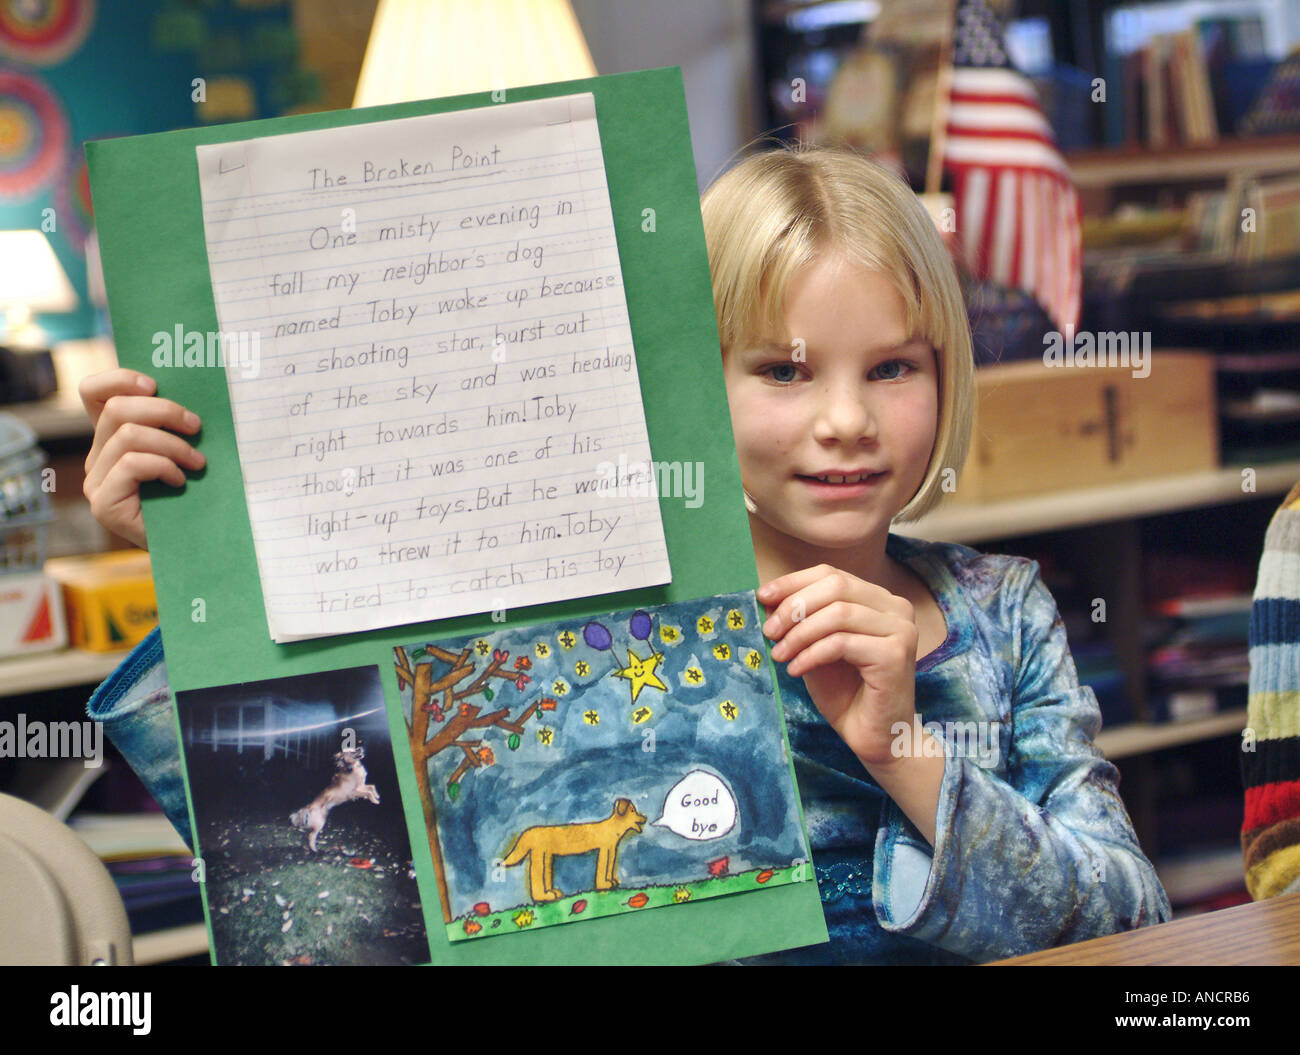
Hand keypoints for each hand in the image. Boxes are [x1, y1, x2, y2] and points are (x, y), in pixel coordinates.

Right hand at [79, 368, 204, 549]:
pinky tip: (180, 481)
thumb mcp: (185, 452)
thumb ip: (175, 427)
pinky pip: (131, 465)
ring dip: (172, 445)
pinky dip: (163, 467)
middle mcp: (98, 457)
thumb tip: (193, 394)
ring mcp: (97, 481)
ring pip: (127, 436)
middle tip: (197, 426)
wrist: (194, 547)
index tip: (154, 384)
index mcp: (113, 438)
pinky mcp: (103, 504)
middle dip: (163, 411)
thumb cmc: (194, 497)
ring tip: (198, 462)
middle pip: (117, 410)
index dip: (119, 379)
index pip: (94, 393)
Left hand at [759, 564, 918, 769]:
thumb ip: (801, 621)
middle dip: (794, 607)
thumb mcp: (815, 647)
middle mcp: (895, 608)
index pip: (831, 575)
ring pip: (838, 614)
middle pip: (835, 587)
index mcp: (878, 599)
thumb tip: (768, 597)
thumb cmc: (846, 693)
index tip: (763, 596)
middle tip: (769, 631)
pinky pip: (841, 643)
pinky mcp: (895, 654)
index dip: (794, 582)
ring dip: (799, 634)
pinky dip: (811, 654)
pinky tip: (795, 670)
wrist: (877, 737)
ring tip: (779, 654)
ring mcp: (900, 629)